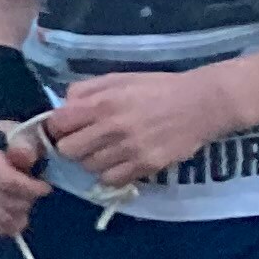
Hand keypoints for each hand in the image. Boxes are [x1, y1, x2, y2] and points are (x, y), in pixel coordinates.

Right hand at [0, 132, 46, 237]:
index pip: (6, 182)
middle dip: (28, 201)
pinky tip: (19, 217)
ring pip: (2, 218)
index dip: (30, 188)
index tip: (45, 187)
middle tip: (36, 194)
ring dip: (21, 214)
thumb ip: (26, 145)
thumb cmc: (11, 143)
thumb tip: (25, 156)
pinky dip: (11, 226)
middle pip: (6, 202)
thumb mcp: (24, 136)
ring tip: (27, 204)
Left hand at [41, 66, 240, 189]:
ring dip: (92, 160)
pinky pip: (112, 180)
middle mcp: (112, 127)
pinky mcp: (146, 166)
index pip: (57, 124)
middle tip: (85, 141)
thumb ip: (85, 90)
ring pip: (88, 167)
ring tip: (107, 150)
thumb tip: (62, 106)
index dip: (58, 127)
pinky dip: (111, 173)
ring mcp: (129, 149)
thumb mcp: (118, 79)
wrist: (201, 104)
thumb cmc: (156, 88)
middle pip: (68, 150)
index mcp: (102, 102)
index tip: (66, 128)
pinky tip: (121, 162)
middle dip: (72, 146)